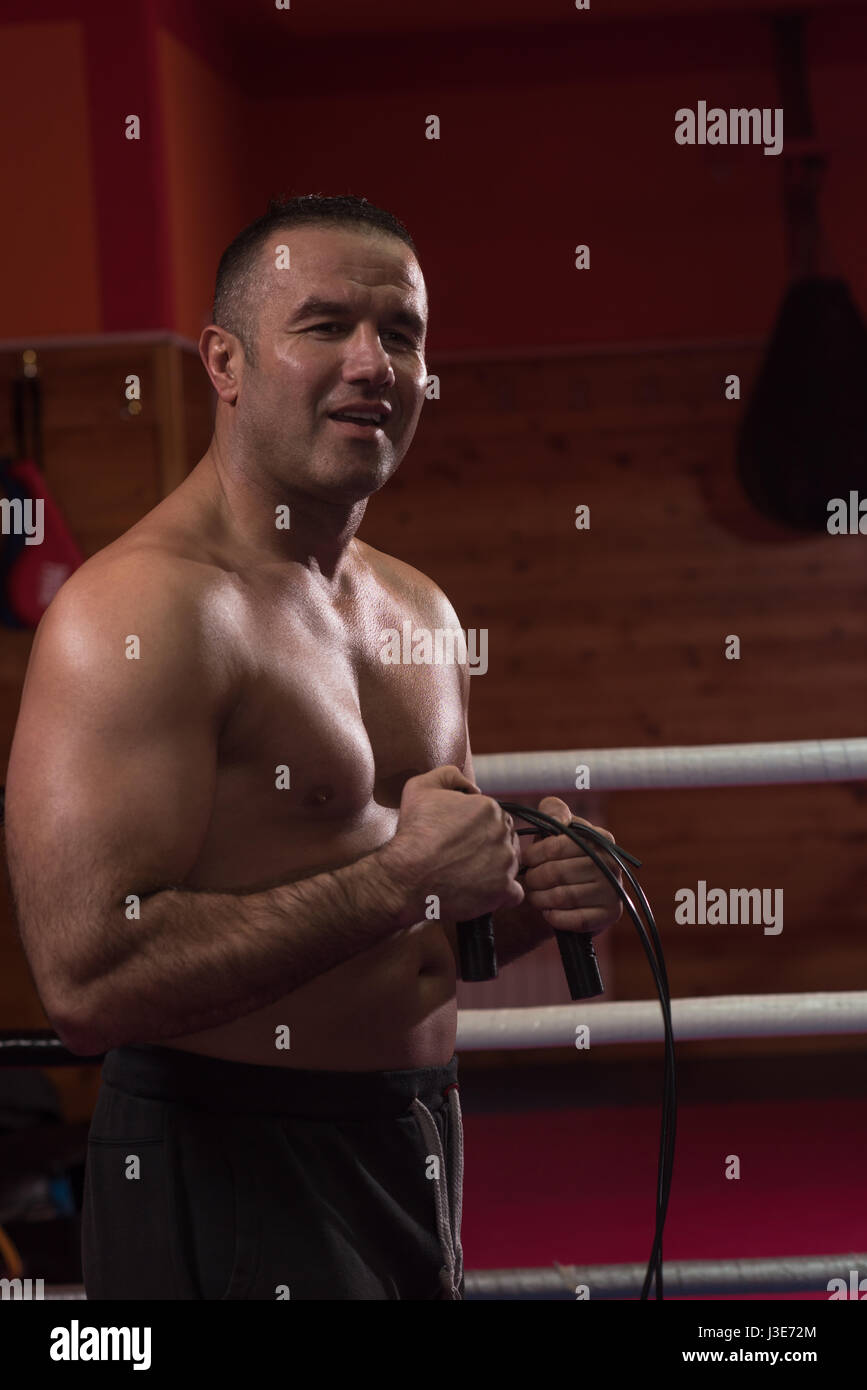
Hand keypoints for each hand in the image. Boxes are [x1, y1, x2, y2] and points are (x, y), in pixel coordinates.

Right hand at [387, 765, 523, 921]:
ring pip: (509, 864)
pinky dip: (500, 894)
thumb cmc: (412, 834)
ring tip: (467, 875)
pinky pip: (513, 893)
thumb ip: (449, 775)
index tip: (459, 839)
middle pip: (504, 839)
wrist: (405, 877)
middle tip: (462, 857)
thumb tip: (472, 787)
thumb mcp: (421, 787)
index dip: (476, 828)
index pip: (493, 817)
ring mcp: (506, 863)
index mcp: (489, 808)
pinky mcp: (504, 891)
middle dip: (488, 847)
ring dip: (494, 869)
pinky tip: (480, 892)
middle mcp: (503, 833)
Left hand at [520, 797, 622, 935]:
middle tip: (528, 880)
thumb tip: (557, 815)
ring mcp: (613, 890)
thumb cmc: (562, 856)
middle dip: (534, 878)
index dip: (535, 853)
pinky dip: (555, 917)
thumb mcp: (558, 830)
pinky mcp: (610, 915)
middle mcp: (611, 864)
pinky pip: (575, 919)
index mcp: (601, 838)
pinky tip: (548, 911)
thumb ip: (554, 812)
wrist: (579, 893)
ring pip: (564, 897)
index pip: (558, 845)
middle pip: (558, 872)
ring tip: (533, 895)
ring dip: (540, 898)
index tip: (525, 859)